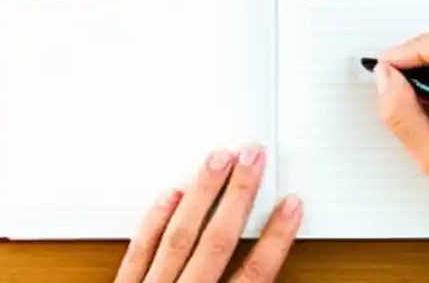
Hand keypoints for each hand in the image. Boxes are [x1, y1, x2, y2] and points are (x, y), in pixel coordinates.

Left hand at [113, 146, 302, 282]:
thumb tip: (264, 261)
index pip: (255, 275)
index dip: (276, 238)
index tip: (290, 205)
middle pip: (217, 242)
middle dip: (239, 196)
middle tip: (252, 157)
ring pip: (179, 238)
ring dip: (201, 195)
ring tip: (217, 160)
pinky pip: (139, 254)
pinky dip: (155, 223)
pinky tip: (169, 195)